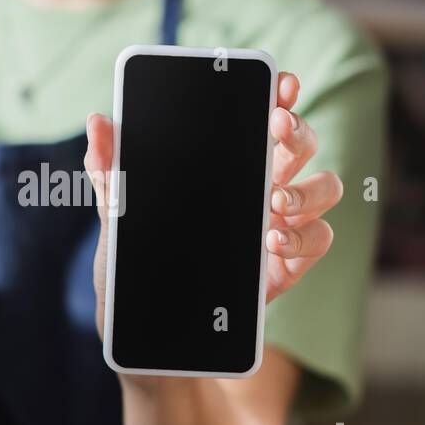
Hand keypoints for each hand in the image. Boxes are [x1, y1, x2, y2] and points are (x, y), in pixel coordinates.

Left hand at [83, 72, 343, 340]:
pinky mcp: (286, 267)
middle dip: (298, 130)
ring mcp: (278, 226)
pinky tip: (272, 240)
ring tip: (274, 200)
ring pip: (326, 187)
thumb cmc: (135, 272)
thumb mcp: (118, 220)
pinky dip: (304, 234)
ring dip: (307, 187)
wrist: (149, 342)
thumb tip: (98, 123)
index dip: (280, 94)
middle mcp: (259, 188)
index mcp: (224, 166)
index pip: (261, 117)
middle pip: (301, 144)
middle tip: (276, 128)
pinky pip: (319, 238)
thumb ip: (111, 172)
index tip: (282, 82)